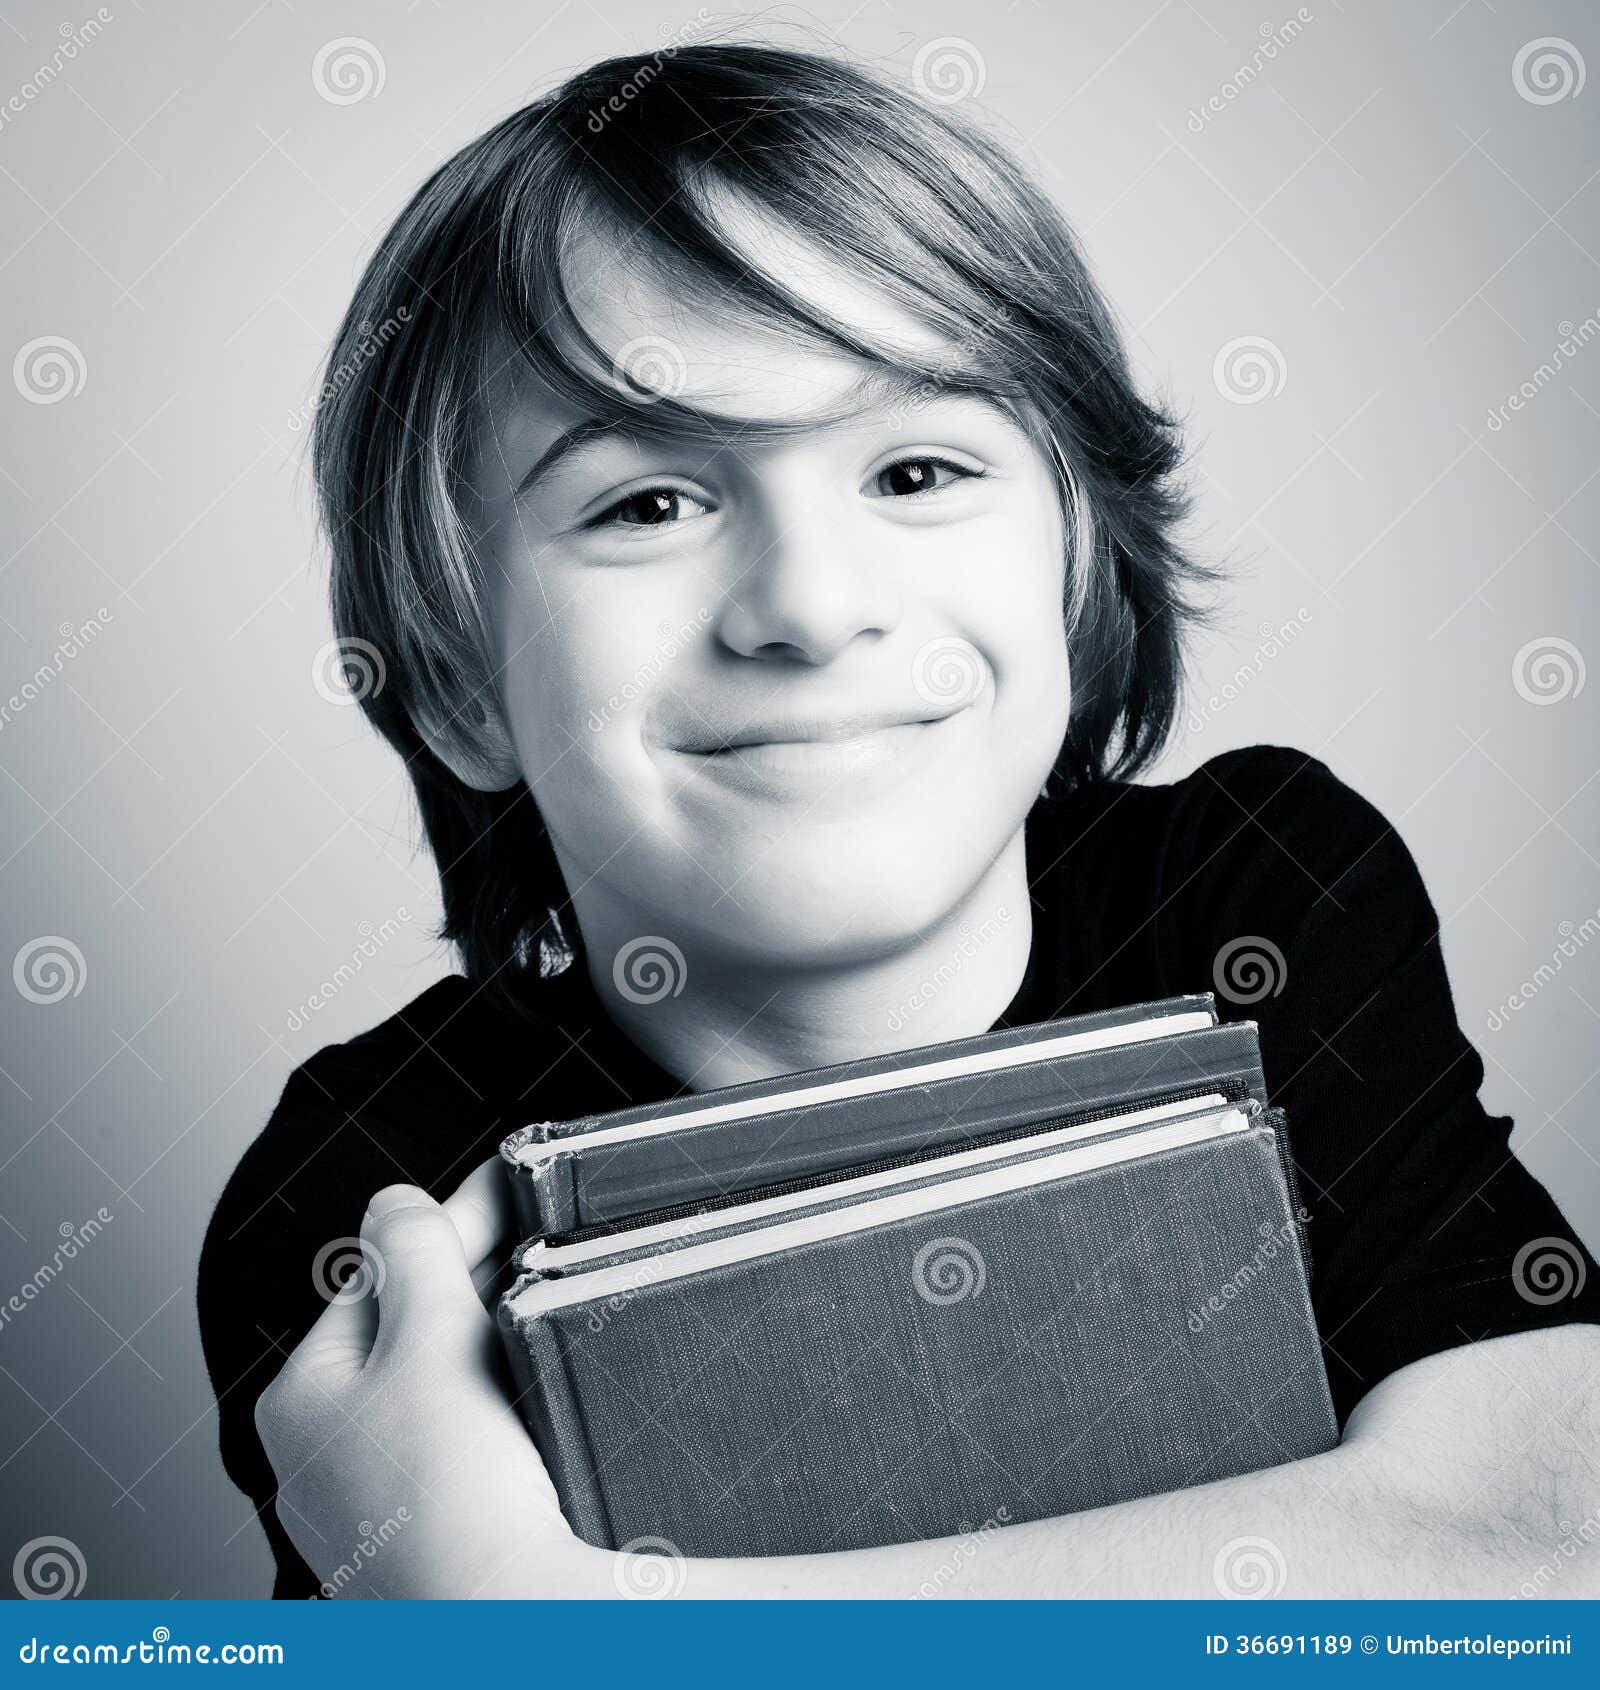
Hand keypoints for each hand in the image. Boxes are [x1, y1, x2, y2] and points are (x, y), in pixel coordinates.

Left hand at [253, 1158, 609, 1598]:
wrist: (502, 1624)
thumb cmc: (449, 1499)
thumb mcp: (430, 1337)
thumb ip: (416, 1249)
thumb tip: (395, 1199)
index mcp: (301, 1399)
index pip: (376, 1278)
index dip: (448, 1229)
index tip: (506, 1191)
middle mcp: (322, 1458)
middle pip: (405, 1333)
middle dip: (470, 1288)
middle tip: (536, 1244)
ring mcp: (373, 1507)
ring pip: (438, 1391)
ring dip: (488, 1348)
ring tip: (539, 1315)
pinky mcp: (429, 1538)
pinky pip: (462, 1448)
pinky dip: (497, 1413)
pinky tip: (534, 1402)